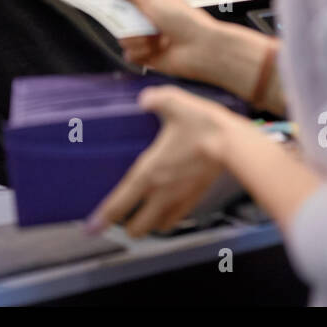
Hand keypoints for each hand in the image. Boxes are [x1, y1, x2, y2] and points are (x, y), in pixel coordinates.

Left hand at [85, 85, 243, 237]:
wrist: (234, 144)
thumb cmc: (201, 124)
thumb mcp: (173, 102)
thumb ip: (153, 99)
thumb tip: (144, 99)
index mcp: (148, 173)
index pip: (120, 203)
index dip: (103, 218)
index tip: (92, 228)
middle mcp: (161, 192)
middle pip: (138, 227)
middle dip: (127, 227)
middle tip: (120, 220)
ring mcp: (180, 199)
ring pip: (159, 226)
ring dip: (149, 225)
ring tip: (143, 217)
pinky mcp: (196, 198)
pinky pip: (178, 217)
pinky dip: (168, 219)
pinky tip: (167, 209)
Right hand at [111, 0, 222, 80]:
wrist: (199, 48)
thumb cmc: (184, 20)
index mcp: (152, 2)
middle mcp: (149, 20)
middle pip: (120, 20)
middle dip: (126, 22)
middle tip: (138, 21)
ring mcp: (148, 38)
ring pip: (124, 38)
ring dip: (137, 39)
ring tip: (155, 37)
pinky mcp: (148, 56)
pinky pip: (130, 55)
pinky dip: (140, 52)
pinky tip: (155, 49)